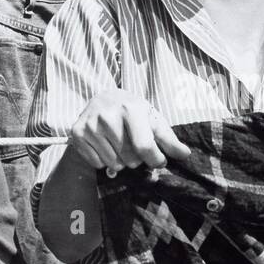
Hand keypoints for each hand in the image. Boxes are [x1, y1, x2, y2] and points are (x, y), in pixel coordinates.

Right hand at [67, 89, 190, 174]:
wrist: (103, 98)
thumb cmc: (132, 111)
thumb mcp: (152, 119)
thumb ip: (169, 139)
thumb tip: (185, 155)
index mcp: (131, 109)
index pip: (145, 147)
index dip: (156, 160)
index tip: (160, 160)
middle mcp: (108, 116)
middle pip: (130, 159)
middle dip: (138, 159)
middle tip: (135, 146)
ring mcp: (90, 125)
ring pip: (114, 165)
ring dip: (121, 161)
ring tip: (120, 145)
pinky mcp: (77, 133)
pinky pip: (98, 164)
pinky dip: (105, 161)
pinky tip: (106, 146)